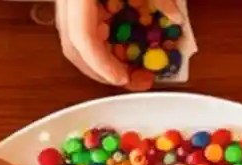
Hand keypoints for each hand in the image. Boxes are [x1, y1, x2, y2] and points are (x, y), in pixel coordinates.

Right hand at [54, 0, 182, 88]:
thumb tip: (176, 17)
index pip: (81, 38)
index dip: (102, 64)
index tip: (123, 78)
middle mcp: (66, 1)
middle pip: (73, 47)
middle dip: (102, 69)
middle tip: (131, 79)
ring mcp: (65, 2)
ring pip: (75, 40)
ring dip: (102, 57)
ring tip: (129, 66)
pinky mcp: (72, 1)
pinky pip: (81, 26)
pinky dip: (100, 40)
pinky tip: (121, 41)